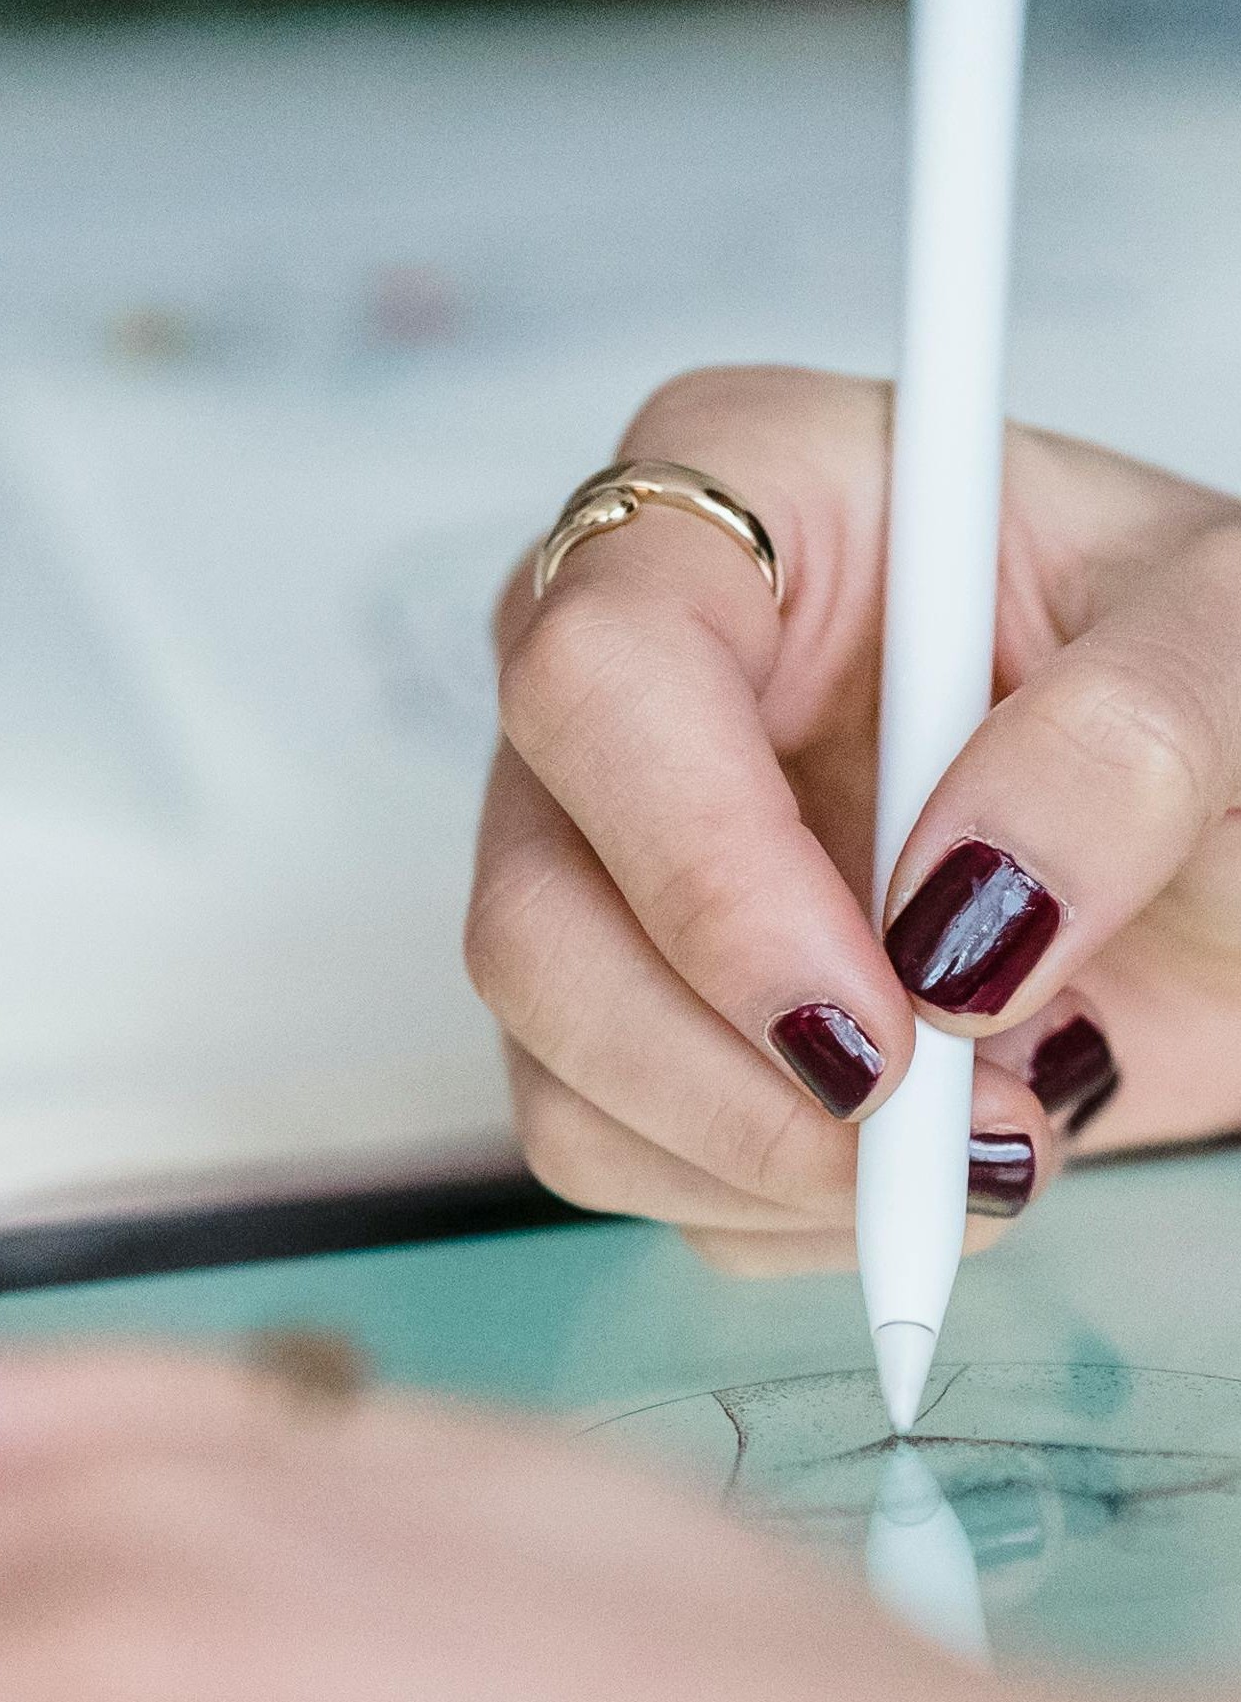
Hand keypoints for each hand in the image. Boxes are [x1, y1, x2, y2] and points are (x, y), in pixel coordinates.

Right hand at [467, 367, 1240, 1269]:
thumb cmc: (1217, 685)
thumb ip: (1135, 735)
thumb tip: (970, 911)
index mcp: (746, 492)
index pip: (601, 674)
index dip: (707, 872)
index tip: (882, 1015)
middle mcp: (635, 679)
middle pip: (529, 910)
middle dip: (729, 1072)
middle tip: (940, 1133)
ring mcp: (613, 855)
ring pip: (558, 1067)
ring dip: (775, 1163)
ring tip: (998, 1130)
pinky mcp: (637, 1006)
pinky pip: (627, 1161)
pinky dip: (786, 1208)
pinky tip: (939, 1147)